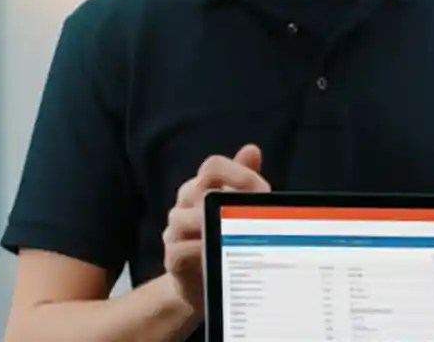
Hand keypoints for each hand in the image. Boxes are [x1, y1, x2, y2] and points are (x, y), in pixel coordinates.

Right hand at [162, 144, 268, 311]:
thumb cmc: (225, 240)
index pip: (212, 166)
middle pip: (197, 189)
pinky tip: (219, 253)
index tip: (261, 189)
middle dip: (227, 202)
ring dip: (211, 225)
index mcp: (201, 187)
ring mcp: (174, 231)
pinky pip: (179, 249)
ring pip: (183, 218)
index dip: (236, 172)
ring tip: (235, 234)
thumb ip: (246, 181)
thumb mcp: (240, 211)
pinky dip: (200, 250)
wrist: (206, 284)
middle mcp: (184, 204)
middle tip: (253, 215)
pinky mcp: (172, 259)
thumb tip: (252, 149)